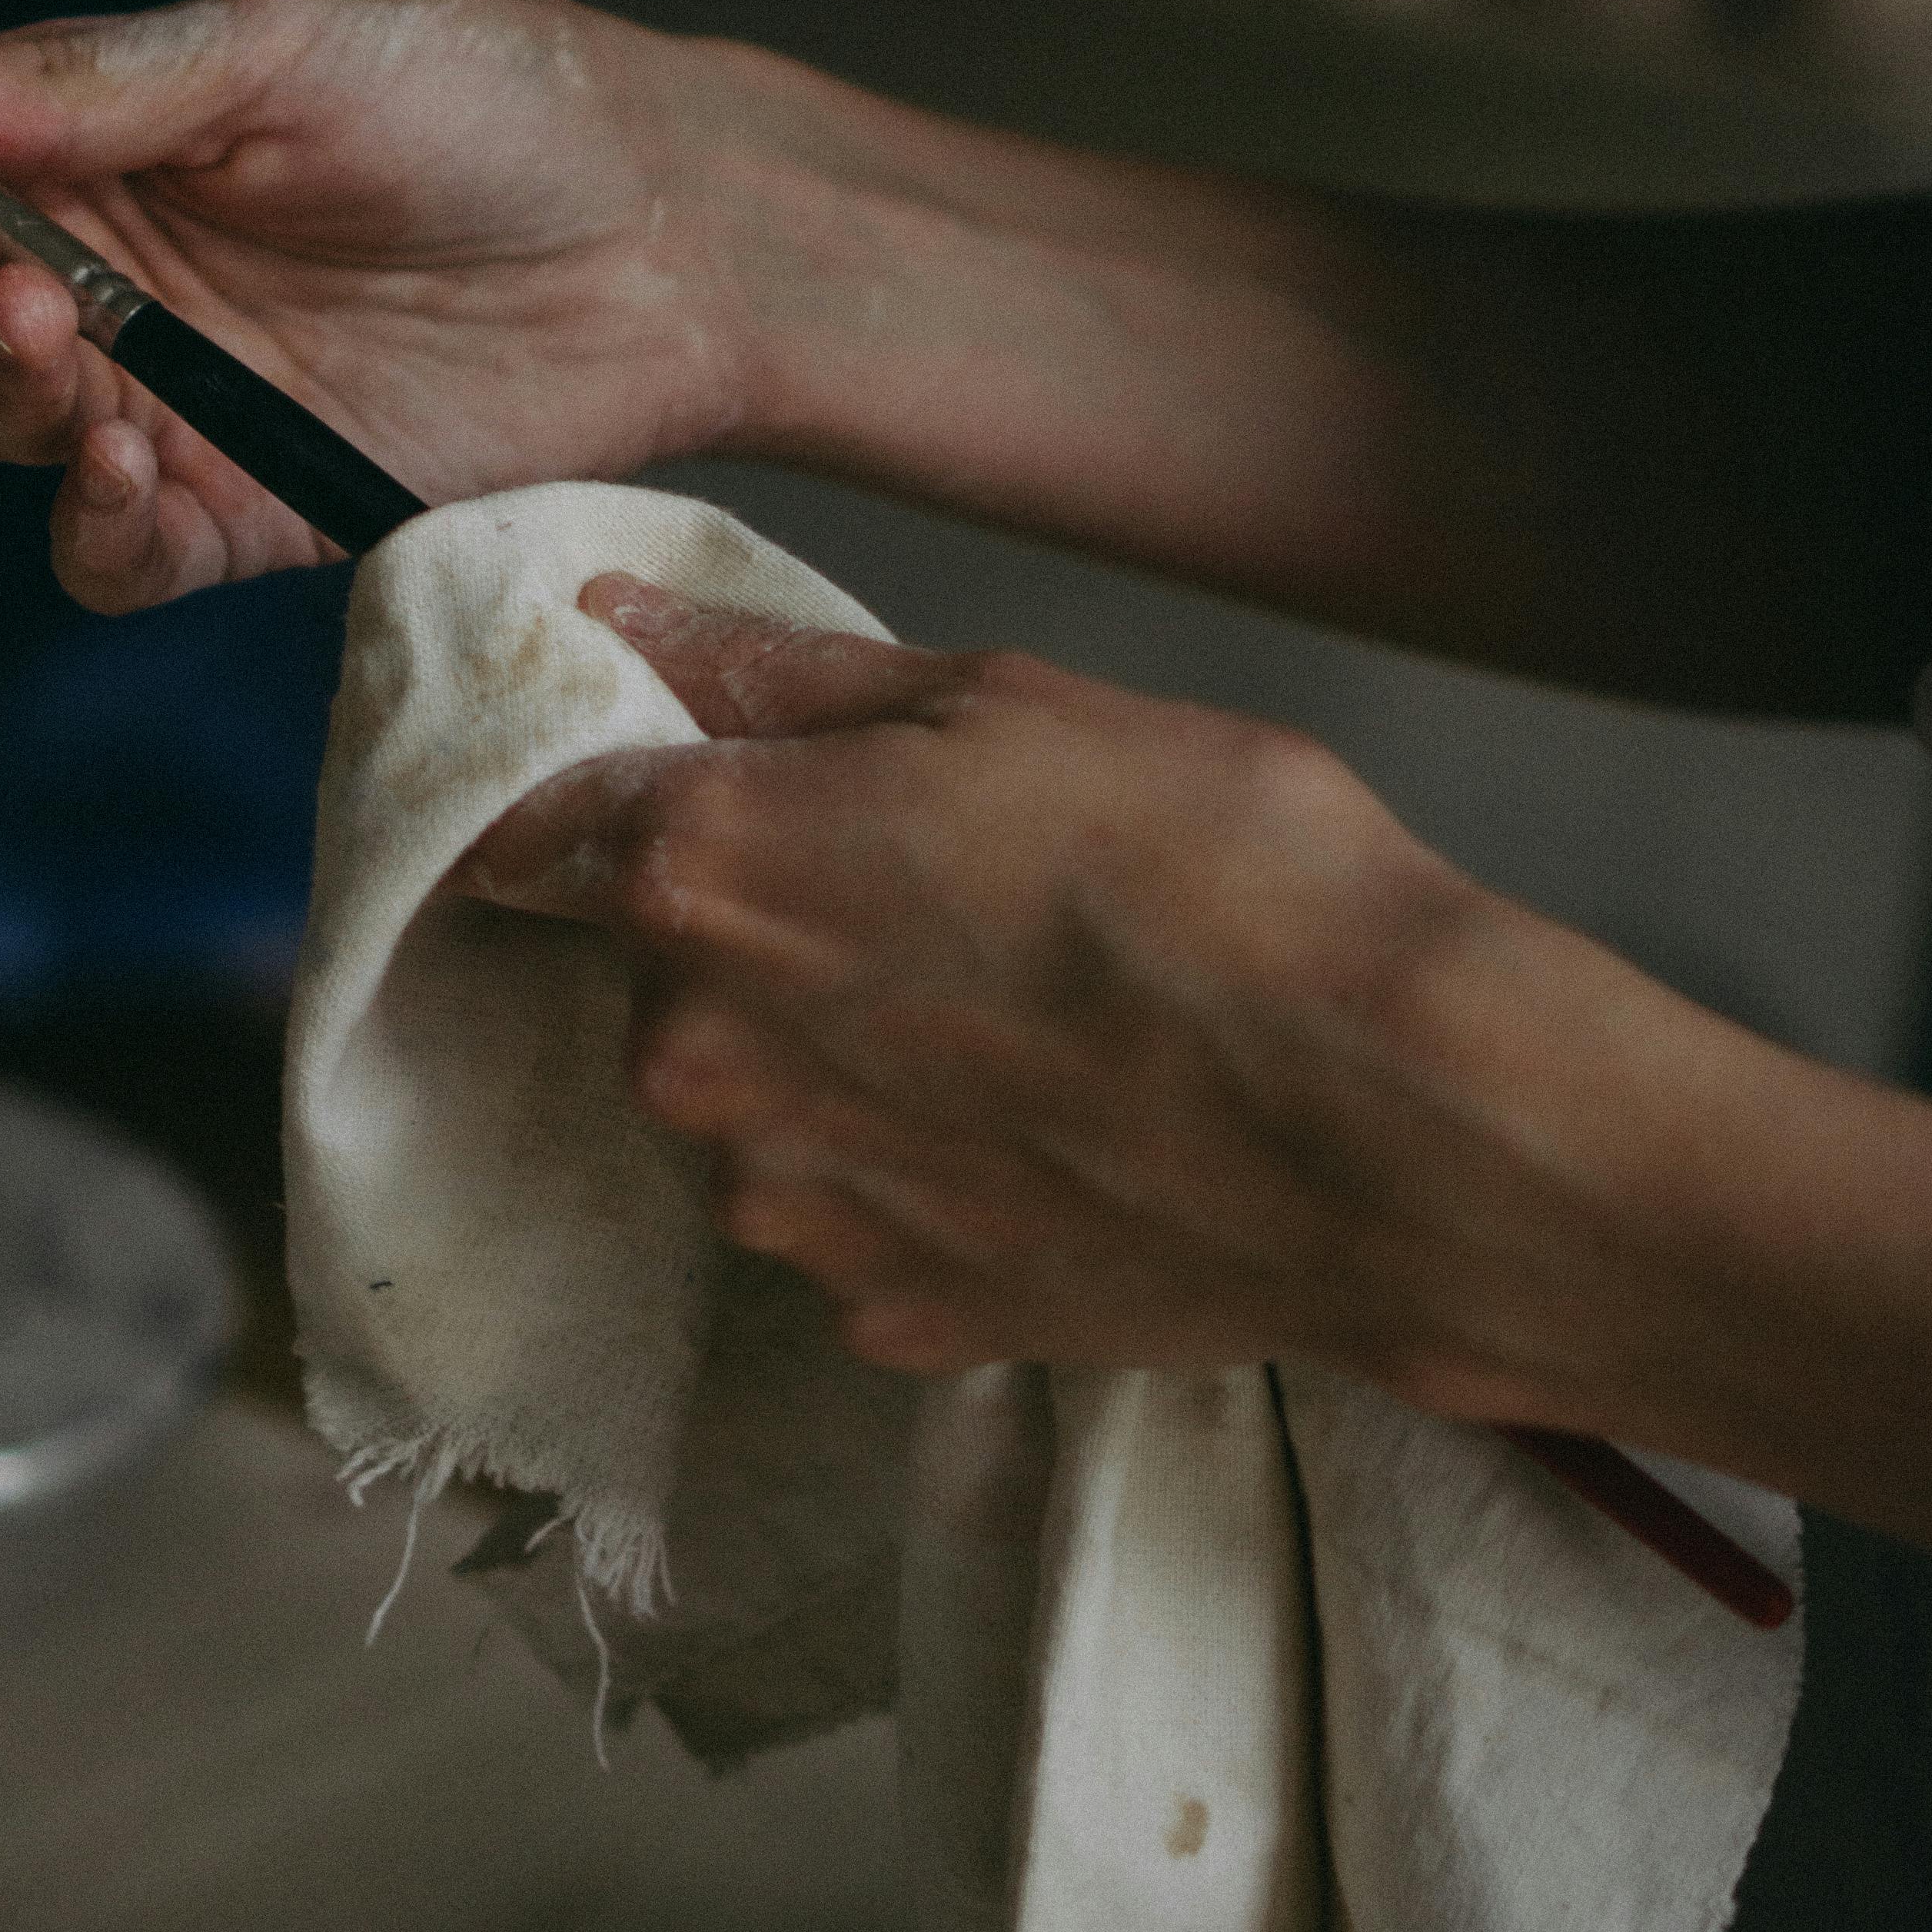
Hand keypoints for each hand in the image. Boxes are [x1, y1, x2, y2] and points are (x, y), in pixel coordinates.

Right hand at [0, 0, 754, 603]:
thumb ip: (83, 77)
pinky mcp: (250, 507)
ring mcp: (171, 397)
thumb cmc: (489, 103)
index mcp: (86, 140)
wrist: (669, 233)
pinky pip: (116, 554)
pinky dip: (91, 523)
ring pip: (3, 425)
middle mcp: (104, 272)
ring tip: (56, 337)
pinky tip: (123, 468)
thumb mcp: (279, 52)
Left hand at [455, 578, 1521, 1401]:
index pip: (538, 826)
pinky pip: (858, 1218)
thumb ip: (774, 676)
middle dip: (762, 930)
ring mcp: (784, 1206)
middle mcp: (694, 1053)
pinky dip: (924, 1176)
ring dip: (839, 1063)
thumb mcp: (1000, 704)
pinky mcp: (883, 1313)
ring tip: (1017, 1022)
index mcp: (699, 869)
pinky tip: (1049, 1132)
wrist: (1393, 1127)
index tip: (685, 786)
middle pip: (661, 971)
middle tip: (938, 898)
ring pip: (758, 1104)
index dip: (606, 797)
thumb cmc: (1218, 874)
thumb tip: (618, 618)